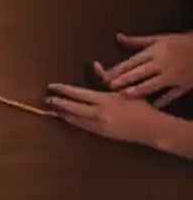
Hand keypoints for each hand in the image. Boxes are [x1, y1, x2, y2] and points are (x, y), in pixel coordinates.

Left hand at [46, 83, 165, 146]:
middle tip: (47, 99)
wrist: (151, 128)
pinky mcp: (101, 134)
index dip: (63, 90)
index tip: (51, 86)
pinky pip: (82, 127)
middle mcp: (99, 113)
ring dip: (63, 114)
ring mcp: (99, 125)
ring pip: (75, 119)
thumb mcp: (124, 89)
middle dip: (58, 103)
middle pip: (72, 108)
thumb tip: (95, 65)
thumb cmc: (140, 106)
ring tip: (52, 109)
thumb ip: (106, 78)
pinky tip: (67, 118)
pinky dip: (72, 122)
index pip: (77, 93)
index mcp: (104, 100)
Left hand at [97, 32, 192, 107]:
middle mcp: (162, 64)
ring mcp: (173, 76)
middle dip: (124, 80)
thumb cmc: (180, 42)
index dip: (118, 70)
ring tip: (125, 95)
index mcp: (155, 52)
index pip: (132, 62)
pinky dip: (163, 100)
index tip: (105, 76)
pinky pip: (172, 95)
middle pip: (139, 73)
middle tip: (110, 86)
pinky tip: (153, 106)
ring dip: (138, 90)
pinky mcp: (183, 85)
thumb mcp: (159, 38)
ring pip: (153, 85)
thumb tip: (118, 37)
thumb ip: (137, 41)